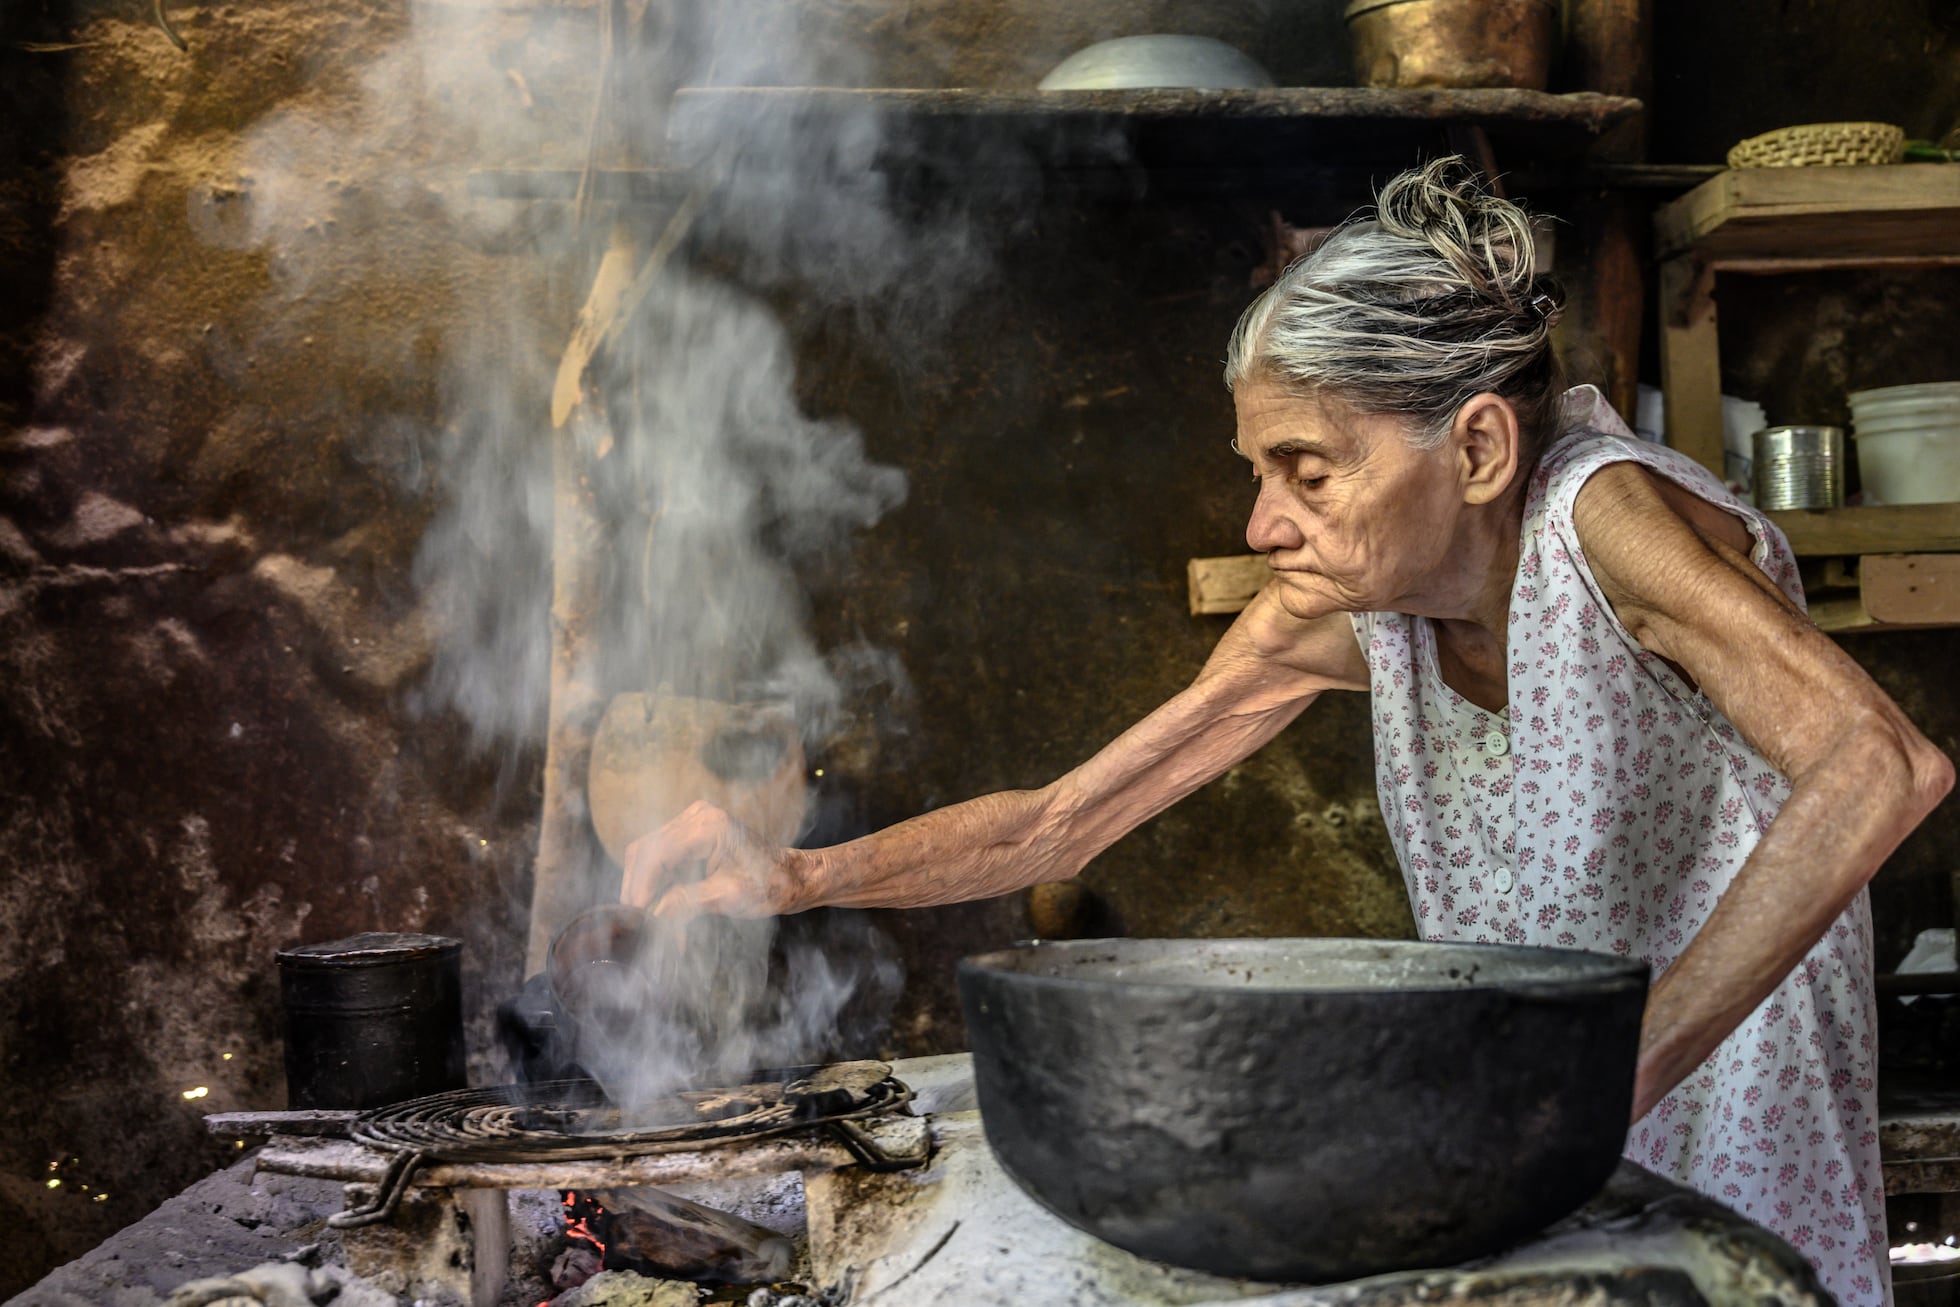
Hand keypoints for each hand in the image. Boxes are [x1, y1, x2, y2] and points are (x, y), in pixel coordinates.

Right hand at [619, 800, 811, 920]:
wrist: (791, 877)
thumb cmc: (770, 885)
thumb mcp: (727, 897)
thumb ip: (686, 902)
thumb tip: (652, 915)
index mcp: (709, 826)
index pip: (658, 853)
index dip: (641, 885)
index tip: (634, 914)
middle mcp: (697, 816)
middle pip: (646, 851)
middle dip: (638, 888)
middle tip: (636, 922)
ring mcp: (692, 823)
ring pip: (648, 855)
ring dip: (645, 889)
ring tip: (649, 921)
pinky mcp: (690, 835)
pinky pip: (661, 859)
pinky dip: (657, 885)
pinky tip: (660, 911)